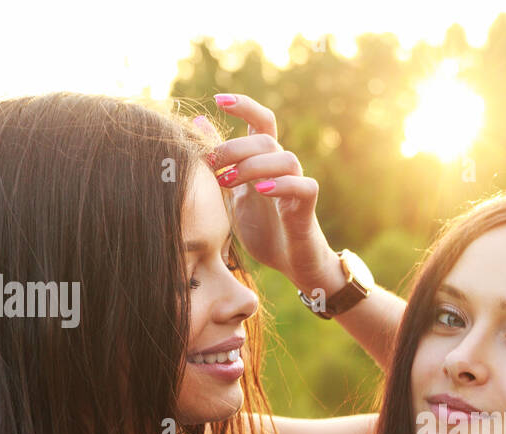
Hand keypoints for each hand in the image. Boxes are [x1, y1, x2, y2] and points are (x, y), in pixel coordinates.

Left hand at [200, 93, 341, 294]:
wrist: (291, 262)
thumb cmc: (262, 227)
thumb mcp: (233, 191)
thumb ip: (220, 160)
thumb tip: (199, 122)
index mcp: (265, 161)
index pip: (260, 120)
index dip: (244, 105)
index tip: (219, 100)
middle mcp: (283, 168)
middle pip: (266, 138)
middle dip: (235, 147)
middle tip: (212, 166)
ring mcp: (298, 186)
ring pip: (286, 159)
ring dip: (254, 166)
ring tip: (229, 182)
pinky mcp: (307, 208)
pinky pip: (303, 186)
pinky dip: (282, 185)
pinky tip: (261, 191)